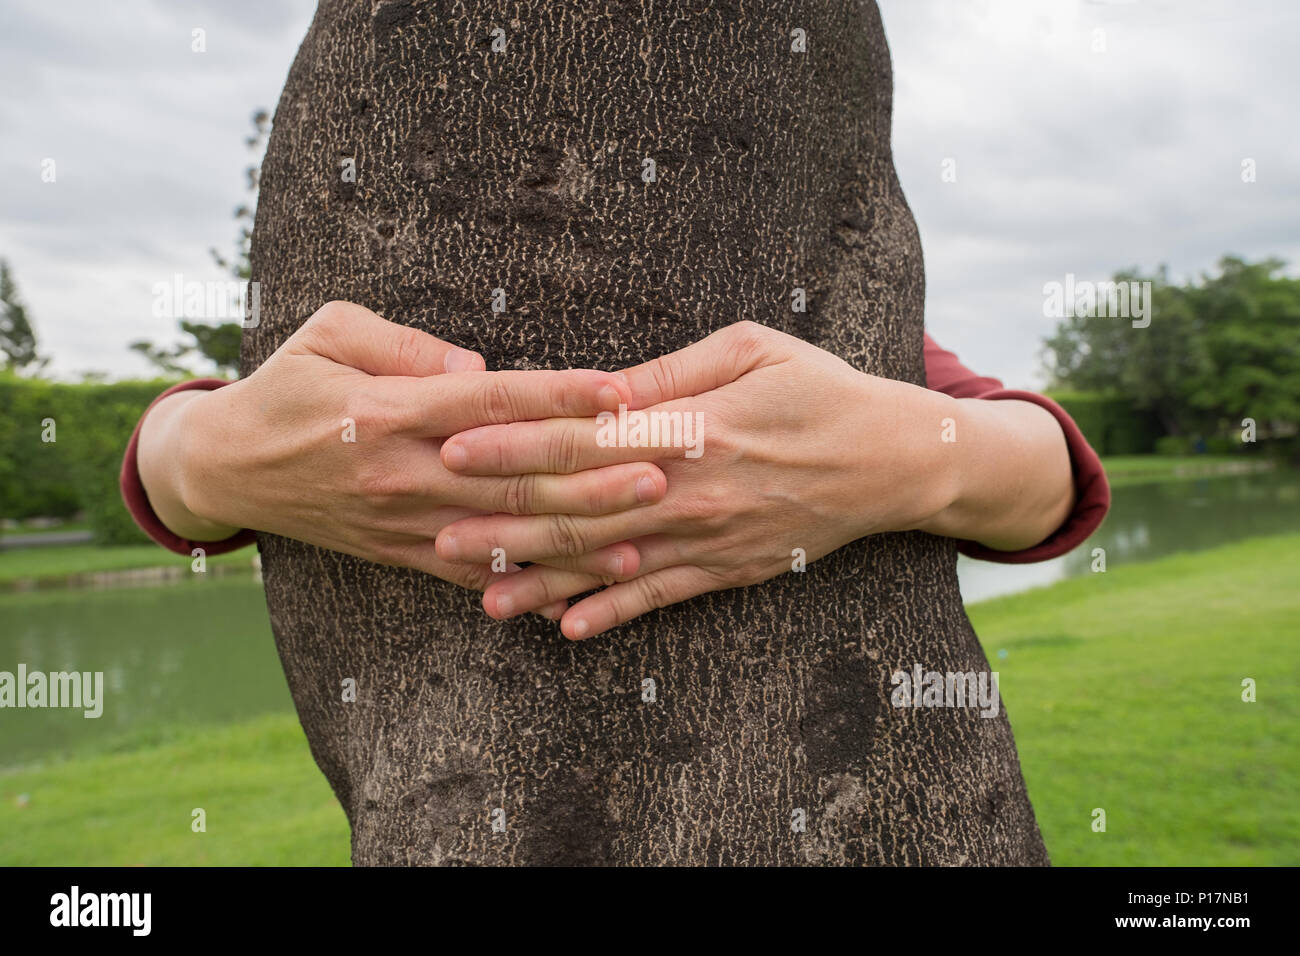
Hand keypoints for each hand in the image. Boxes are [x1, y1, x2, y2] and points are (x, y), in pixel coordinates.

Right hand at [136, 301, 666, 603]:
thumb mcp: (329, 333)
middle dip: (593, 473)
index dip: (558, 395)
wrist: (229, 468)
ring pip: (506, 533)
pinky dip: (531, 580)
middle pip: (514, 475)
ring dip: (578, 535)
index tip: (619, 391)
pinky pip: (476, 573)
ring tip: (643, 531)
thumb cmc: (288, 387)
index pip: (490, 402)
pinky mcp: (403, 555)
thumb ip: (405, 344)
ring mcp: (405, 523)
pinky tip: (584, 582)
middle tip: (663, 466)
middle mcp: (403, 473)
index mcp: (388, 411)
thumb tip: (476, 367)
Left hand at [436, 321, 967, 637]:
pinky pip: (662, 598)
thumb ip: (668, 374)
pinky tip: (566, 630)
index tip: (452, 450)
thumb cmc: (819, 389)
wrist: (894, 460)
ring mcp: (710, 538)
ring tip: (483, 599)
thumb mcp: (750, 348)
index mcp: (688, 426)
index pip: (580, 437)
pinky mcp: (730, 569)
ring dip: (544, 583)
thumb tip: (600, 390)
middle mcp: (690, 491)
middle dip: (505, 524)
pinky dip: (614, 615)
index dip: (512, 446)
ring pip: (611, 564)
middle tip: (437, 536)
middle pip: (580, 509)